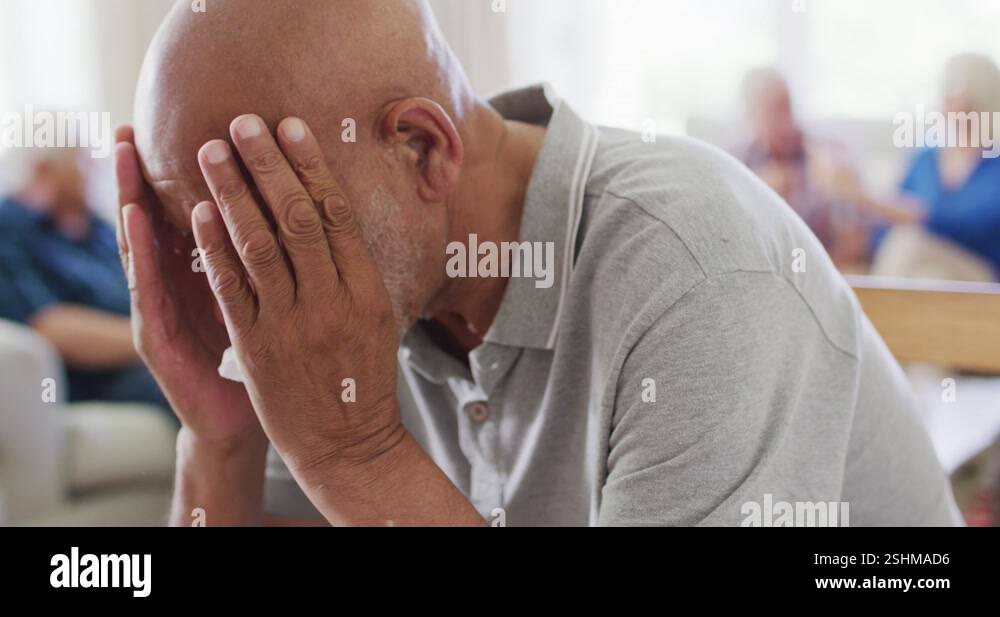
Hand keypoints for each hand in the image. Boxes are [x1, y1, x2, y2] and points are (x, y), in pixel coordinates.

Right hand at [115, 126, 262, 449]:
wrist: (238, 424)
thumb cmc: (261, 361)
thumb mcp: (266, 306)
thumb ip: (267, 263)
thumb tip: (296, 216)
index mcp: (208, 274)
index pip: (192, 214)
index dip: (190, 174)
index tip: (188, 129)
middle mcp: (179, 287)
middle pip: (159, 219)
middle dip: (147, 173)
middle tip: (136, 125)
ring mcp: (163, 311)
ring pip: (146, 244)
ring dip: (134, 195)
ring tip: (126, 152)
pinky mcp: (155, 338)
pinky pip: (149, 287)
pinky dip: (143, 250)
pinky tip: (138, 217)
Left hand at [189, 115, 403, 480]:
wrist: (347, 442)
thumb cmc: (363, 376)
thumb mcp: (378, 317)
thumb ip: (356, 268)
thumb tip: (336, 213)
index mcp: (367, 289)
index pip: (337, 213)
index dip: (311, 165)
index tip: (290, 126)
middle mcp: (332, 300)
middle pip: (298, 218)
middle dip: (267, 165)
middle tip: (241, 124)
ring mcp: (292, 323)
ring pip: (260, 245)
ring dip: (232, 193)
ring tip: (211, 152)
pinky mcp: (257, 347)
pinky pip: (232, 289)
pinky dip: (214, 248)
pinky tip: (198, 213)